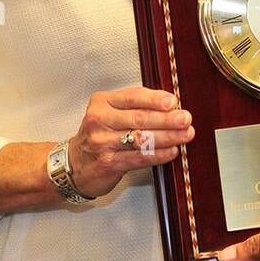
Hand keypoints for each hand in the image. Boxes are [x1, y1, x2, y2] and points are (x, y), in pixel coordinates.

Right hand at [66, 87, 192, 198]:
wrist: (74, 164)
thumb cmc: (97, 135)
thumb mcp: (109, 113)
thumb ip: (134, 106)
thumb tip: (170, 105)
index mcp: (102, 102)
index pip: (132, 97)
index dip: (155, 99)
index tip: (173, 101)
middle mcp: (100, 120)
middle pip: (139, 118)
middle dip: (167, 119)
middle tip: (185, 119)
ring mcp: (102, 142)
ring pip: (141, 138)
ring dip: (167, 137)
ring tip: (184, 135)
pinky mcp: (109, 163)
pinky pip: (139, 157)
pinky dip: (159, 154)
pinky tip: (171, 151)